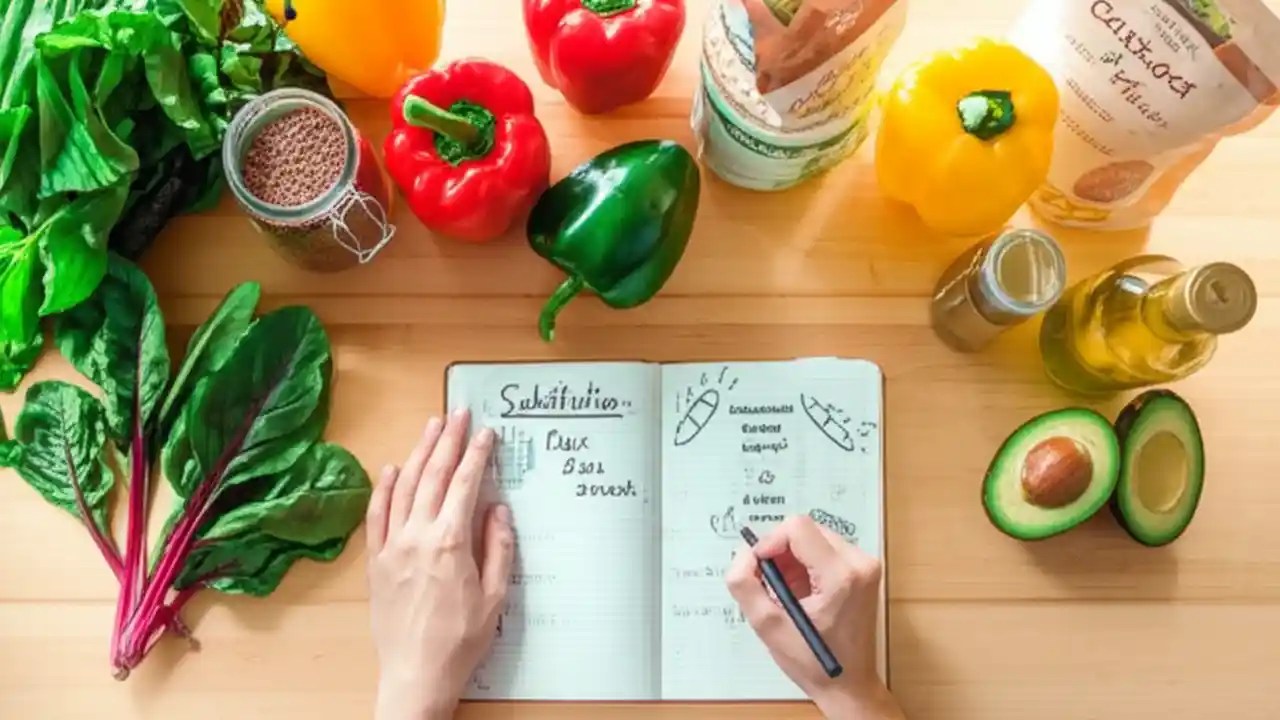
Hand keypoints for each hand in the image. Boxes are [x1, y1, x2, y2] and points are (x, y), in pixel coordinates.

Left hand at [366, 409, 514, 719]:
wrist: (416, 673)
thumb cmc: (460, 641)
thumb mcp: (495, 596)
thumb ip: (499, 548)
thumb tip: (497, 510)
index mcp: (451, 542)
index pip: (465, 484)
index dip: (477, 454)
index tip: (485, 433)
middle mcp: (418, 537)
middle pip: (433, 476)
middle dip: (448, 441)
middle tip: (458, 414)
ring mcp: (392, 547)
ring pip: (404, 487)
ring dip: (418, 453)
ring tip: (431, 428)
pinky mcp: (376, 562)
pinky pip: (377, 516)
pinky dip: (384, 488)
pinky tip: (392, 468)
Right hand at [726, 516, 902, 719]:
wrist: (849, 685)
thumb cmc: (812, 662)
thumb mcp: (768, 626)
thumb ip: (745, 584)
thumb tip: (743, 553)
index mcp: (841, 575)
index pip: (797, 528)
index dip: (770, 542)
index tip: (760, 568)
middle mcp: (859, 562)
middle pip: (806, 530)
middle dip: (781, 552)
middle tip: (771, 584)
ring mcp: (865, 565)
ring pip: (814, 537)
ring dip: (792, 559)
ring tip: (788, 593)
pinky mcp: (864, 570)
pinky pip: (825, 549)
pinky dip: (806, 564)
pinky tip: (802, 591)